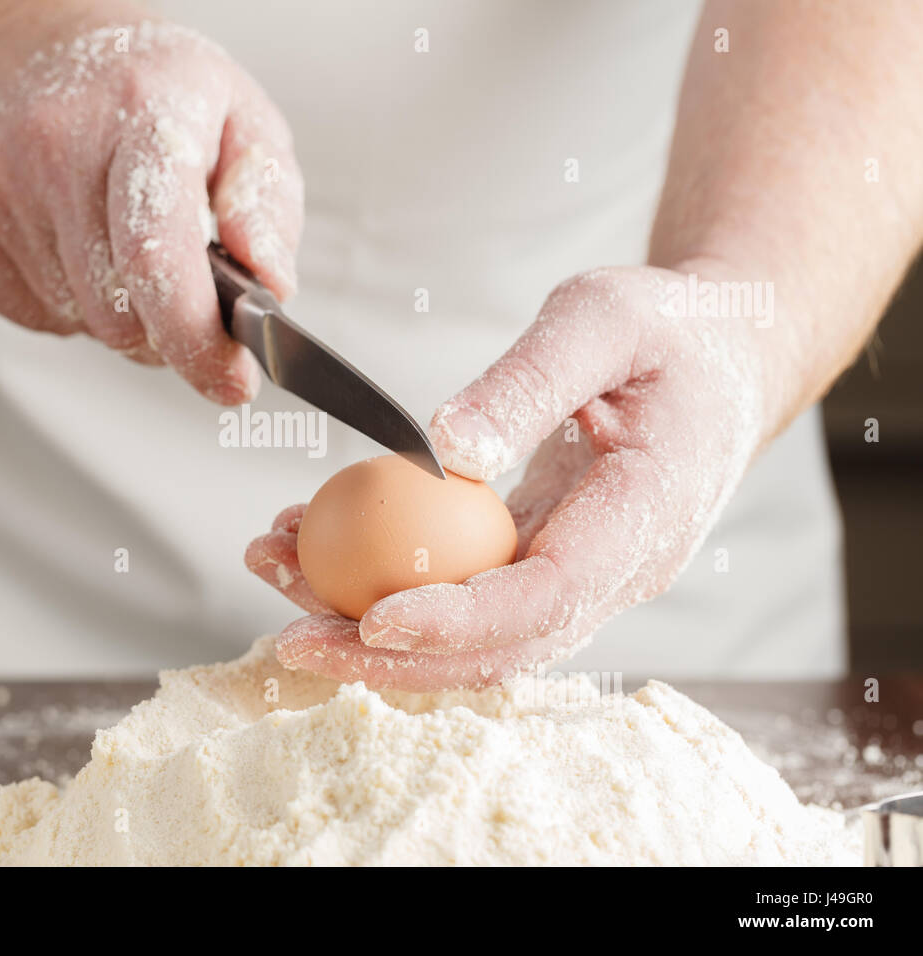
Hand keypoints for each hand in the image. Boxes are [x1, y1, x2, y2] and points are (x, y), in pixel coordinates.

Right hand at [0, 1, 302, 403]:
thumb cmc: (131, 80)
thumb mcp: (232, 108)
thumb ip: (265, 198)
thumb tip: (271, 284)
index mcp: (137, 112)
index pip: (157, 255)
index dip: (196, 337)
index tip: (232, 381)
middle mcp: (51, 148)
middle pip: (123, 314)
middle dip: (167, 326)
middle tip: (182, 283)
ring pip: (83, 325)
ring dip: (119, 312)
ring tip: (116, 237)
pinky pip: (39, 320)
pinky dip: (70, 303)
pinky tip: (69, 240)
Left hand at [247, 262, 774, 689]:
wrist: (722, 359)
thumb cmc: (672, 329)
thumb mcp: (604, 319)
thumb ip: (529, 381)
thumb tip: (443, 451)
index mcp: (645, 519)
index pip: (546, 599)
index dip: (457, 622)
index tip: (371, 616)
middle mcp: (614, 572)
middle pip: (498, 649)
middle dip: (388, 657)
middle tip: (287, 634)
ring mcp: (579, 576)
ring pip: (469, 635)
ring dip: (367, 625)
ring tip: (274, 565)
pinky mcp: (543, 563)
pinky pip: (463, 594)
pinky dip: (386, 582)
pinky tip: (312, 542)